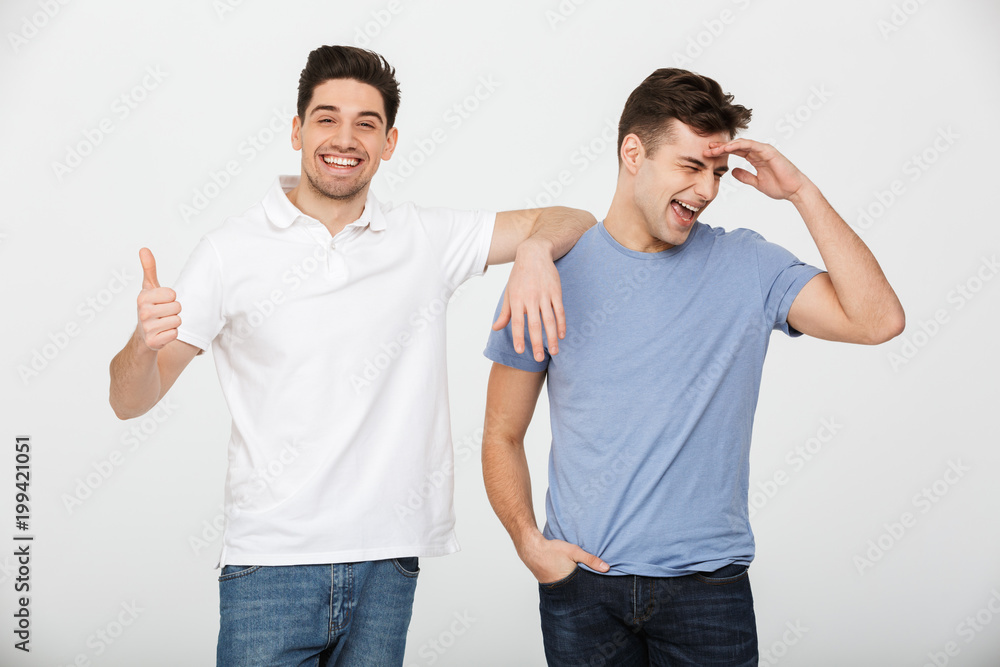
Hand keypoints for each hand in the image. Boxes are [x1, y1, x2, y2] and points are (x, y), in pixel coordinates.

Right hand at [136, 248, 181, 350]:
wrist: (143, 337)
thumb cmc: (150, 309)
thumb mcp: (149, 288)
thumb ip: (149, 269)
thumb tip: (144, 249)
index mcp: (143, 297)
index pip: (173, 294)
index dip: (171, 298)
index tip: (161, 302)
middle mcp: (143, 312)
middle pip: (178, 307)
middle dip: (174, 311)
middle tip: (163, 314)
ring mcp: (147, 328)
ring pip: (178, 321)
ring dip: (173, 323)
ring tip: (162, 324)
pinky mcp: (153, 342)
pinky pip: (175, 334)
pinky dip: (171, 334)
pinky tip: (162, 334)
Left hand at [491, 239, 564, 361]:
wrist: (534, 253)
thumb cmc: (519, 276)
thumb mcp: (509, 292)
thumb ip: (505, 312)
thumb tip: (496, 328)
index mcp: (516, 300)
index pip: (516, 322)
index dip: (518, 337)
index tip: (520, 351)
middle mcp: (530, 298)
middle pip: (535, 324)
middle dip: (537, 343)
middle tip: (539, 358)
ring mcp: (544, 295)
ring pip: (550, 320)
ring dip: (552, 337)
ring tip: (555, 352)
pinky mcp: (556, 292)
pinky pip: (560, 311)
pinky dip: (562, 324)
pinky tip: (562, 335)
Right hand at [518, 532, 608, 583]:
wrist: (532, 549)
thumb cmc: (552, 550)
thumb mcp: (574, 552)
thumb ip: (590, 560)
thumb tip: (607, 568)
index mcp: (570, 583)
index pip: (586, 591)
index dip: (593, 591)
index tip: (601, 592)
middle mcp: (562, 589)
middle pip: (578, 593)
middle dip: (585, 590)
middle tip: (594, 591)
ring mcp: (555, 588)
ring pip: (570, 590)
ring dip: (575, 587)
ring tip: (582, 584)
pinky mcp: (549, 585)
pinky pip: (562, 587)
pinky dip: (567, 584)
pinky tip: (568, 578)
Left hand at [705, 139, 812, 201]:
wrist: (794, 191)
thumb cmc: (779, 186)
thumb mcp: (757, 182)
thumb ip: (745, 176)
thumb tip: (733, 172)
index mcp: (755, 158)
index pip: (735, 151)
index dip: (722, 152)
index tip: (708, 154)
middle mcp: (758, 152)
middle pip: (736, 146)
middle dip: (720, 147)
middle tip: (706, 148)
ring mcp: (764, 150)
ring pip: (742, 143)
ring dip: (727, 145)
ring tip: (713, 148)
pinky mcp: (769, 151)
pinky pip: (751, 145)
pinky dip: (739, 145)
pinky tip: (728, 147)